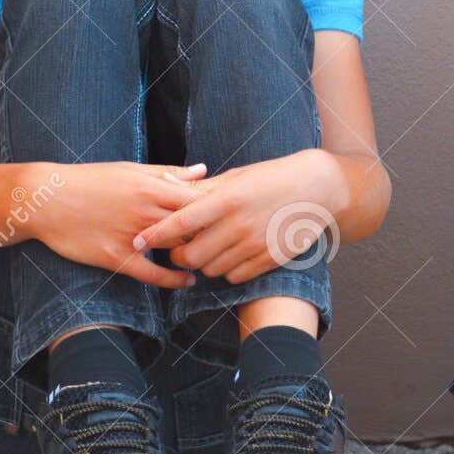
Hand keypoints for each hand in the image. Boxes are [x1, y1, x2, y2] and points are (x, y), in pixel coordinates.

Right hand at [27, 161, 207, 288]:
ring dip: (196, 255)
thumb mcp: (131, 169)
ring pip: (177, 249)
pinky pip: (153, 274)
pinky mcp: (116, 258)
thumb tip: (204, 170)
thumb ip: (170, 172)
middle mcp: (146, 212)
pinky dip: (174, 279)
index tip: (228, 215)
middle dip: (212, 233)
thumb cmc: (90, 180)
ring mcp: (132, 236)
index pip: (201, 200)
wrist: (47, 199)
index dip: (218, 209)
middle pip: (195, 226)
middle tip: (225, 239)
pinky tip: (186, 280)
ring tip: (210, 258)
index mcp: (152, 187)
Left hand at [130, 151, 341, 283]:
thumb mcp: (236, 177)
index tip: (137, 242)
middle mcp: (240, 224)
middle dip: (179, 255)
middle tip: (181, 248)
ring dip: (204, 263)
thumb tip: (164, 184)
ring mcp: (256, 244)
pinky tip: (232, 255)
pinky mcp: (270, 259)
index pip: (181, 222)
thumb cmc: (270, 178)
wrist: (317, 189)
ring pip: (211, 269)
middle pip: (191, 255)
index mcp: (228, 199)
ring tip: (211, 248)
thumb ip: (201, 188)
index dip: (155, 234)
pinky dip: (227, 270)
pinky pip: (235, 276)